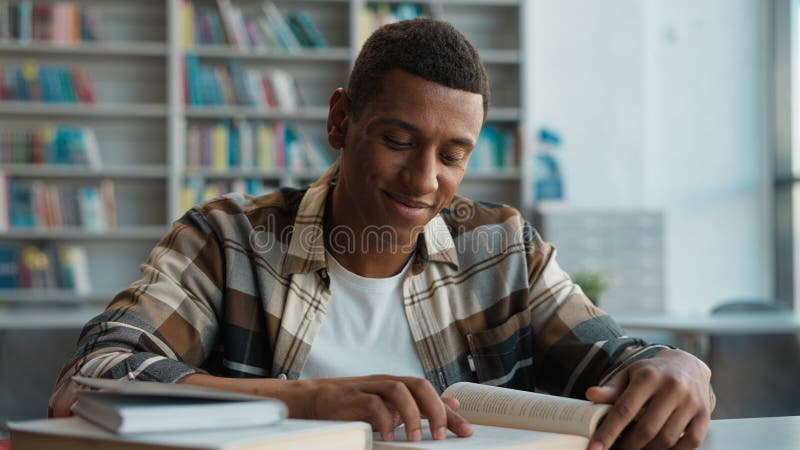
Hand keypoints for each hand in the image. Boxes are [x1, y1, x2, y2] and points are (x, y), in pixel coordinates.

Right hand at [292, 374, 472, 441]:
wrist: (314, 400)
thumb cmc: (354, 406)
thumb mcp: (390, 407)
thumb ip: (418, 405)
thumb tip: (451, 405)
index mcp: (398, 386)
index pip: (431, 394)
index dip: (450, 413)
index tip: (467, 432)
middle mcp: (386, 383)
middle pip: (419, 385)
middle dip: (434, 410)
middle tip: (440, 437)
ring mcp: (369, 387)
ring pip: (398, 389)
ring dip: (411, 414)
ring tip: (415, 439)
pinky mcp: (351, 397)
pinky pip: (372, 403)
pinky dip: (384, 419)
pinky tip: (389, 436)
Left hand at [585, 349, 712, 449]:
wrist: (687, 365)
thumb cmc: (652, 373)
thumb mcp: (629, 374)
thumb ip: (611, 388)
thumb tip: (591, 395)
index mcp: (648, 377)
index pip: (624, 410)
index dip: (608, 432)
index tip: (595, 448)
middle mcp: (672, 388)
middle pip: (646, 429)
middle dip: (627, 446)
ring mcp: (691, 402)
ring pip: (666, 439)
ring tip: (634, 449)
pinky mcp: (704, 415)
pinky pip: (690, 442)